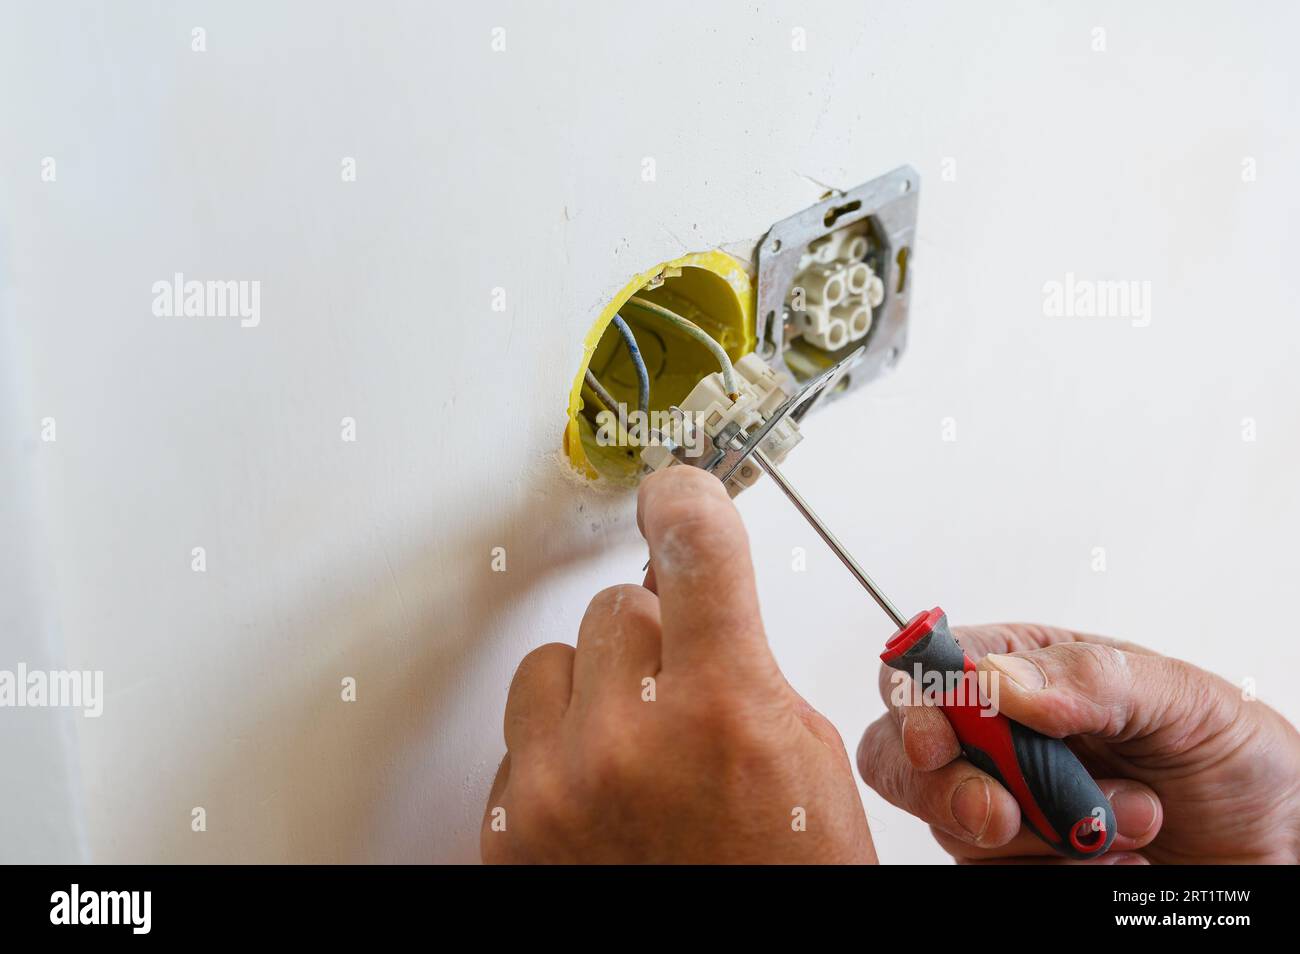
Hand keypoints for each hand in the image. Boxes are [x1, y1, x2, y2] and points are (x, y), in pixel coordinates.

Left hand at [482, 466, 874, 863]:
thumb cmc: (780, 878)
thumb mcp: (806, 760)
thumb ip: (746, 664)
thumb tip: (691, 593)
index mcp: (724, 712)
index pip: (695, 548)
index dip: (687, 501)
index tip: (675, 490)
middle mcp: (628, 742)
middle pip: (616, 608)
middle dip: (656, 640)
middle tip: (686, 699)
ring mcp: (553, 788)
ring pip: (554, 663)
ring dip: (595, 692)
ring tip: (638, 753)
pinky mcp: (506, 829)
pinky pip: (520, 736)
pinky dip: (559, 753)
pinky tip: (603, 799)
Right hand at [857, 624, 1299, 862]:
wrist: (1278, 848)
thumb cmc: (1234, 760)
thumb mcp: (1182, 699)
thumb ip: (1092, 677)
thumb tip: (1000, 680)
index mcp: (1022, 672)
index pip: (926, 670)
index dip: (914, 701)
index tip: (937, 739)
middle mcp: (996, 736)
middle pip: (902, 753)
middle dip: (944, 788)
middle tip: (1003, 815)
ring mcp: (1001, 802)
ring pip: (951, 826)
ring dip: (1039, 835)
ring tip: (1129, 821)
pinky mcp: (1016, 866)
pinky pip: (992, 876)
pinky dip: (1052, 874)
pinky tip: (1111, 859)